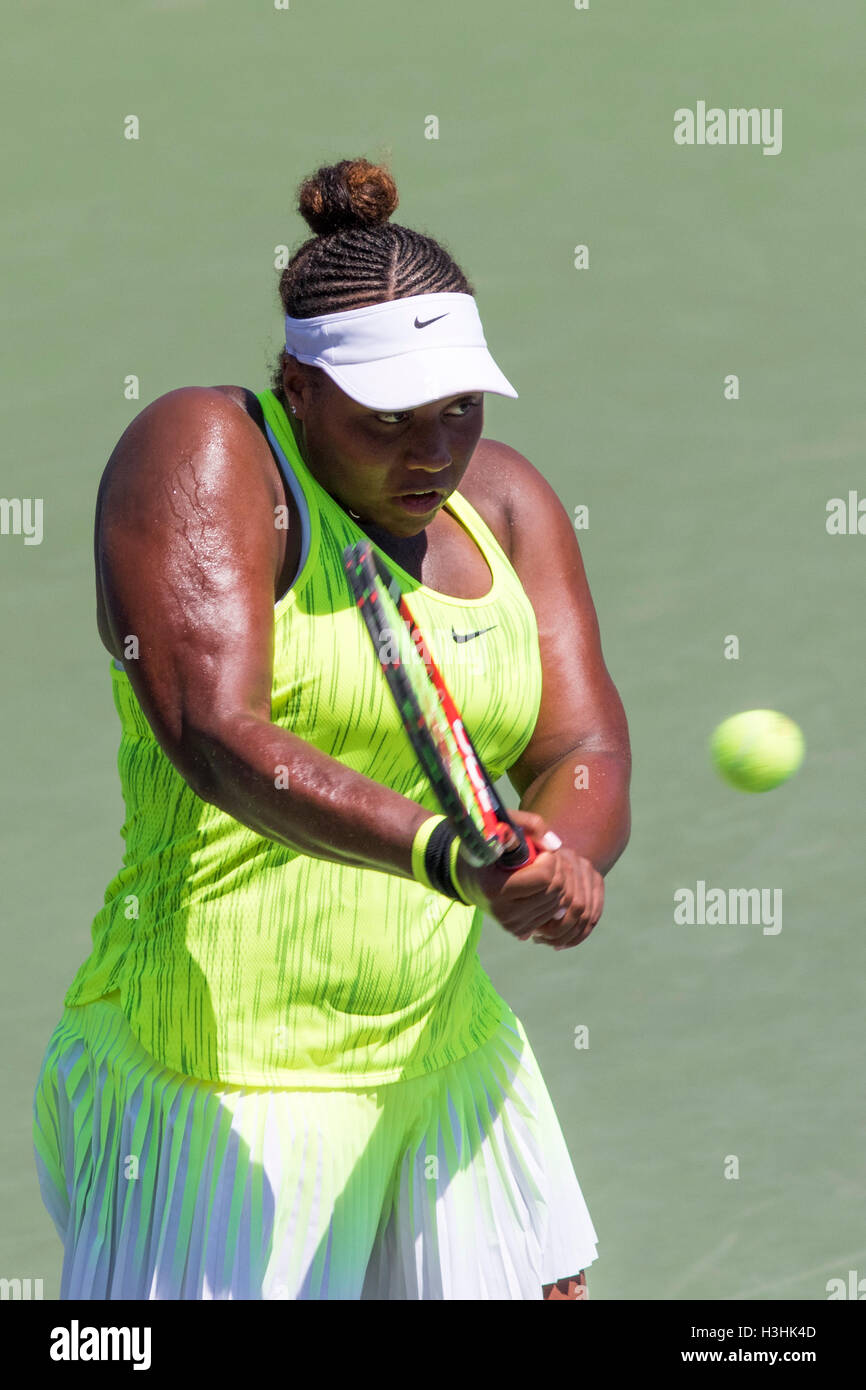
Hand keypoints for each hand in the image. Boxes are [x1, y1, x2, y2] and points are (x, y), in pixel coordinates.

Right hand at [454, 810, 603, 948]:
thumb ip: (530, 824)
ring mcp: (511, 924)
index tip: (539, 848)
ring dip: (556, 883)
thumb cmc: (487, 845)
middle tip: (543, 857)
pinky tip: (537, 887)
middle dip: (556, 869)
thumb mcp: (501, 824)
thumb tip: (554, 845)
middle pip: (554, 891)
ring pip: (557, 903)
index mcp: (495, 887)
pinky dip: (551, 898)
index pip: (544, 877)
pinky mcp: (519, 930)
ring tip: (539, 870)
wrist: (468, 877)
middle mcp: (503, 911)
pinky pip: (551, 914)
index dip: (549, 858)